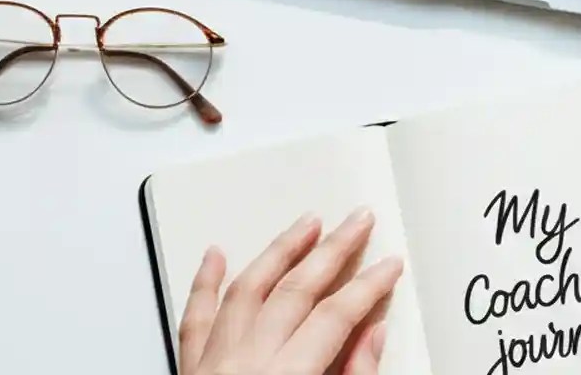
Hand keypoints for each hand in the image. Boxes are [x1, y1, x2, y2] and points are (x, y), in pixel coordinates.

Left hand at [179, 208, 403, 374]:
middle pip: (296, 290)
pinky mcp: (190, 368)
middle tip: (359, 220)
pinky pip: (195, 317)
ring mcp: (212, 362)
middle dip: (334, 250)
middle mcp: (245, 362)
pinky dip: (205, 282)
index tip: (390, 265)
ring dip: (279, 251)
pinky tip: (215, 254)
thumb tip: (373, 337)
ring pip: (247, 289)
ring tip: (306, 223)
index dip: (368, 287)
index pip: (335, 316)